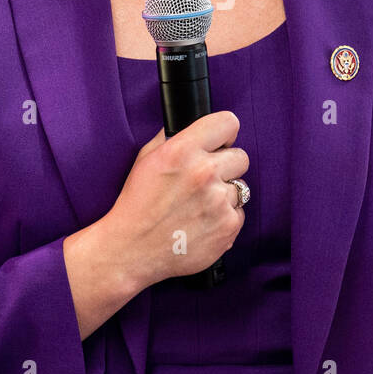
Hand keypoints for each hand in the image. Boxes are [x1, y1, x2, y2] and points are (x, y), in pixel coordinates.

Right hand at [99, 111, 248, 291]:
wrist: (131, 250)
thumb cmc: (136, 204)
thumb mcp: (146, 160)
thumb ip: (171, 138)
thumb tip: (191, 125)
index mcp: (182, 150)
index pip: (227, 123)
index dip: (225, 134)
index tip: (221, 143)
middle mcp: (203, 172)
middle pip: (241, 157)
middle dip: (226, 166)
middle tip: (205, 180)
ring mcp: (218, 201)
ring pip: (240, 187)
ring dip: (224, 195)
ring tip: (199, 206)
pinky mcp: (228, 227)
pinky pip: (239, 213)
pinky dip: (225, 218)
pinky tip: (202, 223)